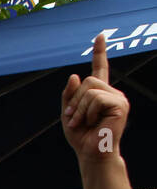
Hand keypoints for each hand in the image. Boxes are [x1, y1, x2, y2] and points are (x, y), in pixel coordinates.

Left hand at [62, 34, 127, 161]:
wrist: (90, 152)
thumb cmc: (81, 135)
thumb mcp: (67, 113)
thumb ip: (69, 95)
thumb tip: (75, 75)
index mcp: (99, 93)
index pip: (100, 68)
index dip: (99, 52)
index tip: (100, 35)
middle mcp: (111, 92)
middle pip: (88, 80)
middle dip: (75, 100)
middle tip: (72, 118)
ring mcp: (117, 97)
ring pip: (90, 89)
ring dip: (79, 109)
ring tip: (81, 123)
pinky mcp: (120, 105)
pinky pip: (96, 99)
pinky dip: (87, 112)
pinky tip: (91, 123)